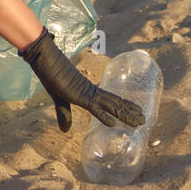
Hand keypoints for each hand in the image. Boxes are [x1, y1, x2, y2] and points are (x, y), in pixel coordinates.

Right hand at [19, 27, 145, 132]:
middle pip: (115, 103)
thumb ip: (64, 114)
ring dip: (125, 113)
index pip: (111, 101)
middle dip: (130, 111)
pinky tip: (113, 124)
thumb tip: (65, 130)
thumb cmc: (52, 75)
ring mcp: (87, 93)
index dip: (124, 107)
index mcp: (89, 92)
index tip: (136, 112)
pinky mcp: (78, 95)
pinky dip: (104, 115)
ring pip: (111, 105)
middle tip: (144, 120)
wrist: (45, 59)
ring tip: (139, 121)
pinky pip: (94, 107)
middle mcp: (92, 92)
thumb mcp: (59, 99)